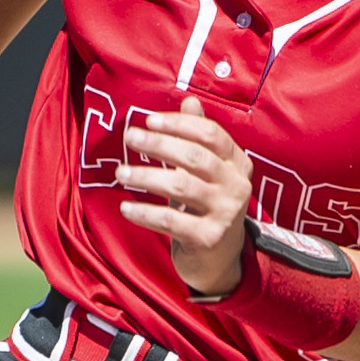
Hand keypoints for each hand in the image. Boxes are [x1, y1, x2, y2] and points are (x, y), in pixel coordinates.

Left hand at [118, 96, 253, 297]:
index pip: (210, 134)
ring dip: (146, 176)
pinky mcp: (210, 238)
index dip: (178, 124)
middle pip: (195, 156)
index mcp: (238, 164)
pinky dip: (145, 213)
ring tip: (121, 172)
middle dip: (158, 144)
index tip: (148, 119)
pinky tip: (126, 208)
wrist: (220, 259)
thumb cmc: (206, 205)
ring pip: (181, 186)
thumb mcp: (208, 170)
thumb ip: (198, 137)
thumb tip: (190, 101)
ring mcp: (226, 213)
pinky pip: (171, 221)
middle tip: (130, 138)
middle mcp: (237, 186)